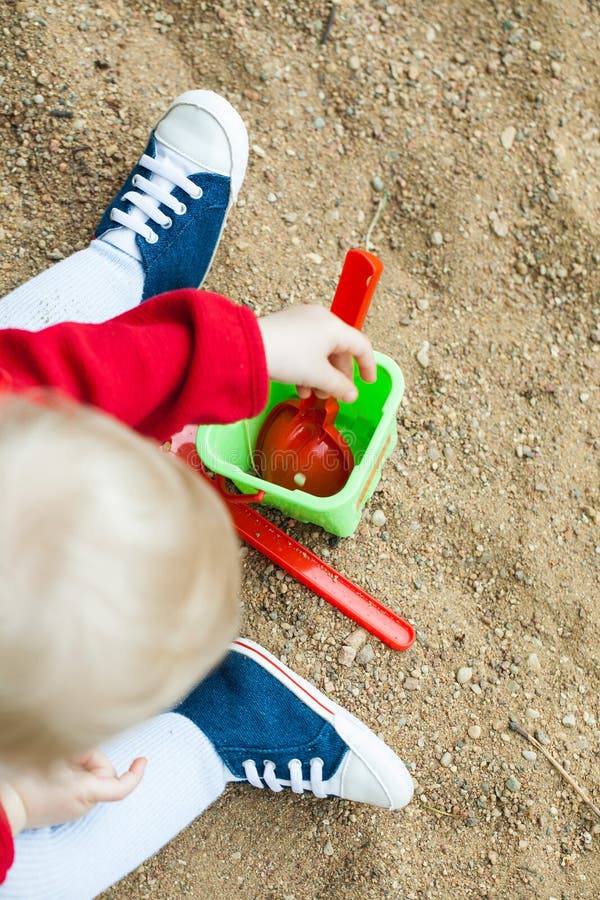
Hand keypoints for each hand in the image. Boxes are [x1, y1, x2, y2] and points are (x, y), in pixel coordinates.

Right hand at [0, 749, 145, 834]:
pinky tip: (58, 771)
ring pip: (89, 776)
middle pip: (102, 771)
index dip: (136, 774)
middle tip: (66, 755)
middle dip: (89, 758)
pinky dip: (74, 774)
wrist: (5, 808)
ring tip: (56, 764)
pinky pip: (78, 785)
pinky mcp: (64, 808)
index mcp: (85, 792)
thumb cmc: (28, 783)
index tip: (143, 759)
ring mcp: (74, 808)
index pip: (121, 787)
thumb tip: (91, 747)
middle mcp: (84, 804)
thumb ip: (81, 752)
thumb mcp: (56, 759)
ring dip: (78, 765)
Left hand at [258, 305, 375, 403]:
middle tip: (333, 394)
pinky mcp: (286, 325)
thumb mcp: (318, 376)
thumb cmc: (288, 357)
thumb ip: (339, 387)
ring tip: (312, 394)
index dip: (368, 366)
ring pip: (321, 350)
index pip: (361, 345)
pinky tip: (298, 385)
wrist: (248, 347)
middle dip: (337, 375)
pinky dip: (307, 366)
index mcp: (334, 326)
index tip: (368, 382)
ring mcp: (302, 320)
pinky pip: (305, 346)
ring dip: (320, 375)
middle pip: (340, 349)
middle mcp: (321, 318)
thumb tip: (352, 396)